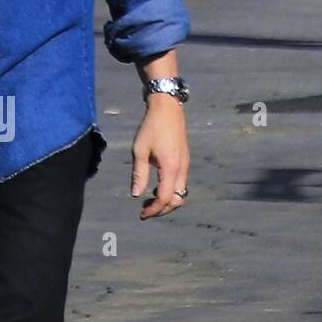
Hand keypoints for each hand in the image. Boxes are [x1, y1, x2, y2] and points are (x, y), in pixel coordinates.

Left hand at [131, 95, 189, 219]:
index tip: (142, 214)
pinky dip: (171, 190)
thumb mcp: (139, 150)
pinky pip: (181, 182)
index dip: (154, 210)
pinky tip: (157, 186)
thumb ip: (139, 174)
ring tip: (150, 199)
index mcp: (171, 167)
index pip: (165, 198)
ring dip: (167, 200)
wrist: (167, 108)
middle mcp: (182, 168)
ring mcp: (185, 164)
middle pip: (177, 200)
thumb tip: (135, 194)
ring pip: (181, 192)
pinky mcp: (185, 160)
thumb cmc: (151, 127)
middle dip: (163, 209)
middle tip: (146, 210)